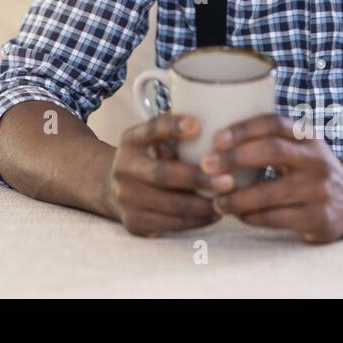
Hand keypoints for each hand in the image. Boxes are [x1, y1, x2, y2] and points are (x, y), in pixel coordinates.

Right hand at [107, 113, 220, 237]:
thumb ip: (174, 130)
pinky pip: (171, 224)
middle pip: (163, 174)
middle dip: (197, 178)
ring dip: (204, 205)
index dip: (173, 127)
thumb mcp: (153, 138)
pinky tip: (213, 215)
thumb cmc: (150, 158)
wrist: (114, 189)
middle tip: (228, 181)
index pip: (151, 130)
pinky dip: (196, 221)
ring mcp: (125, 197)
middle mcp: (123, 168)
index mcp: (131, 140)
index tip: (197, 125)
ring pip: (171, 205)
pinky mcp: (133, 222)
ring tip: (227, 201)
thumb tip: (213, 118)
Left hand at [200, 113, 342, 243]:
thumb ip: (267, 137)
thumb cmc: (306, 168)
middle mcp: (317, 159)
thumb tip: (213, 133)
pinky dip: (251, 217)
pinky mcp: (319, 218)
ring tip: (216, 200)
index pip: (274, 123)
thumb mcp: (298, 146)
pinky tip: (237, 214)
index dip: (243, 128)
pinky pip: (276, 218)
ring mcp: (320, 190)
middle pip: (272, 152)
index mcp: (307, 135)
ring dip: (236, 197)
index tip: (216, 139)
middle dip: (235, 158)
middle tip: (207, 166)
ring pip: (270, 192)